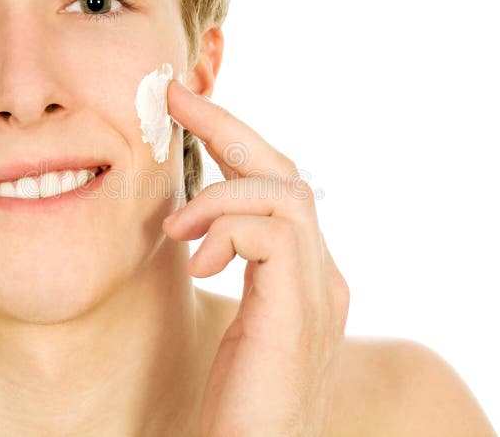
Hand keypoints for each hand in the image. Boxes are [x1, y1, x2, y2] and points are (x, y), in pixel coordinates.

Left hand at [162, 80, 349, 435]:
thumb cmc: (236, 402)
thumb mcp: (232, 321)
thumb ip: (231, 270)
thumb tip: (198, 230)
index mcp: (303, 276)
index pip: (274, 188)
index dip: (233, 140)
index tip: (185, 106)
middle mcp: (322, 275)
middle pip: (285, 174)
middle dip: (229, 128)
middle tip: (177, 98)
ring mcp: (320, 292)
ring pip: (284, 195)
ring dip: (221, 196)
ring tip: (176, 227)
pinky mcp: (300, 312)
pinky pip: (272, 235)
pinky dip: (227, 232)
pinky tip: (197, 261)